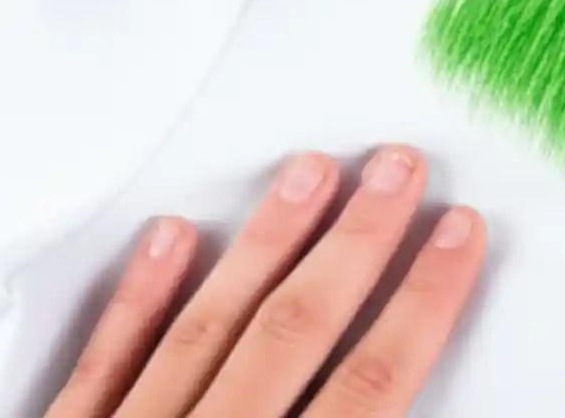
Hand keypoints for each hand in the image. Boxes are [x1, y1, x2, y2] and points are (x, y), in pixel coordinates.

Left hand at [46, 145, 486, 417]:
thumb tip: (424, 393)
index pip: (373, 382)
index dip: (426, 302)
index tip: (459, 238)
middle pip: (297, 328)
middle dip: (359, 240)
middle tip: (398, 170)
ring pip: (210, 326)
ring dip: (268, 242)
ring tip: (310, 172)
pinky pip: (104, 364)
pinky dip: (140, 300)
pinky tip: (170, 240)